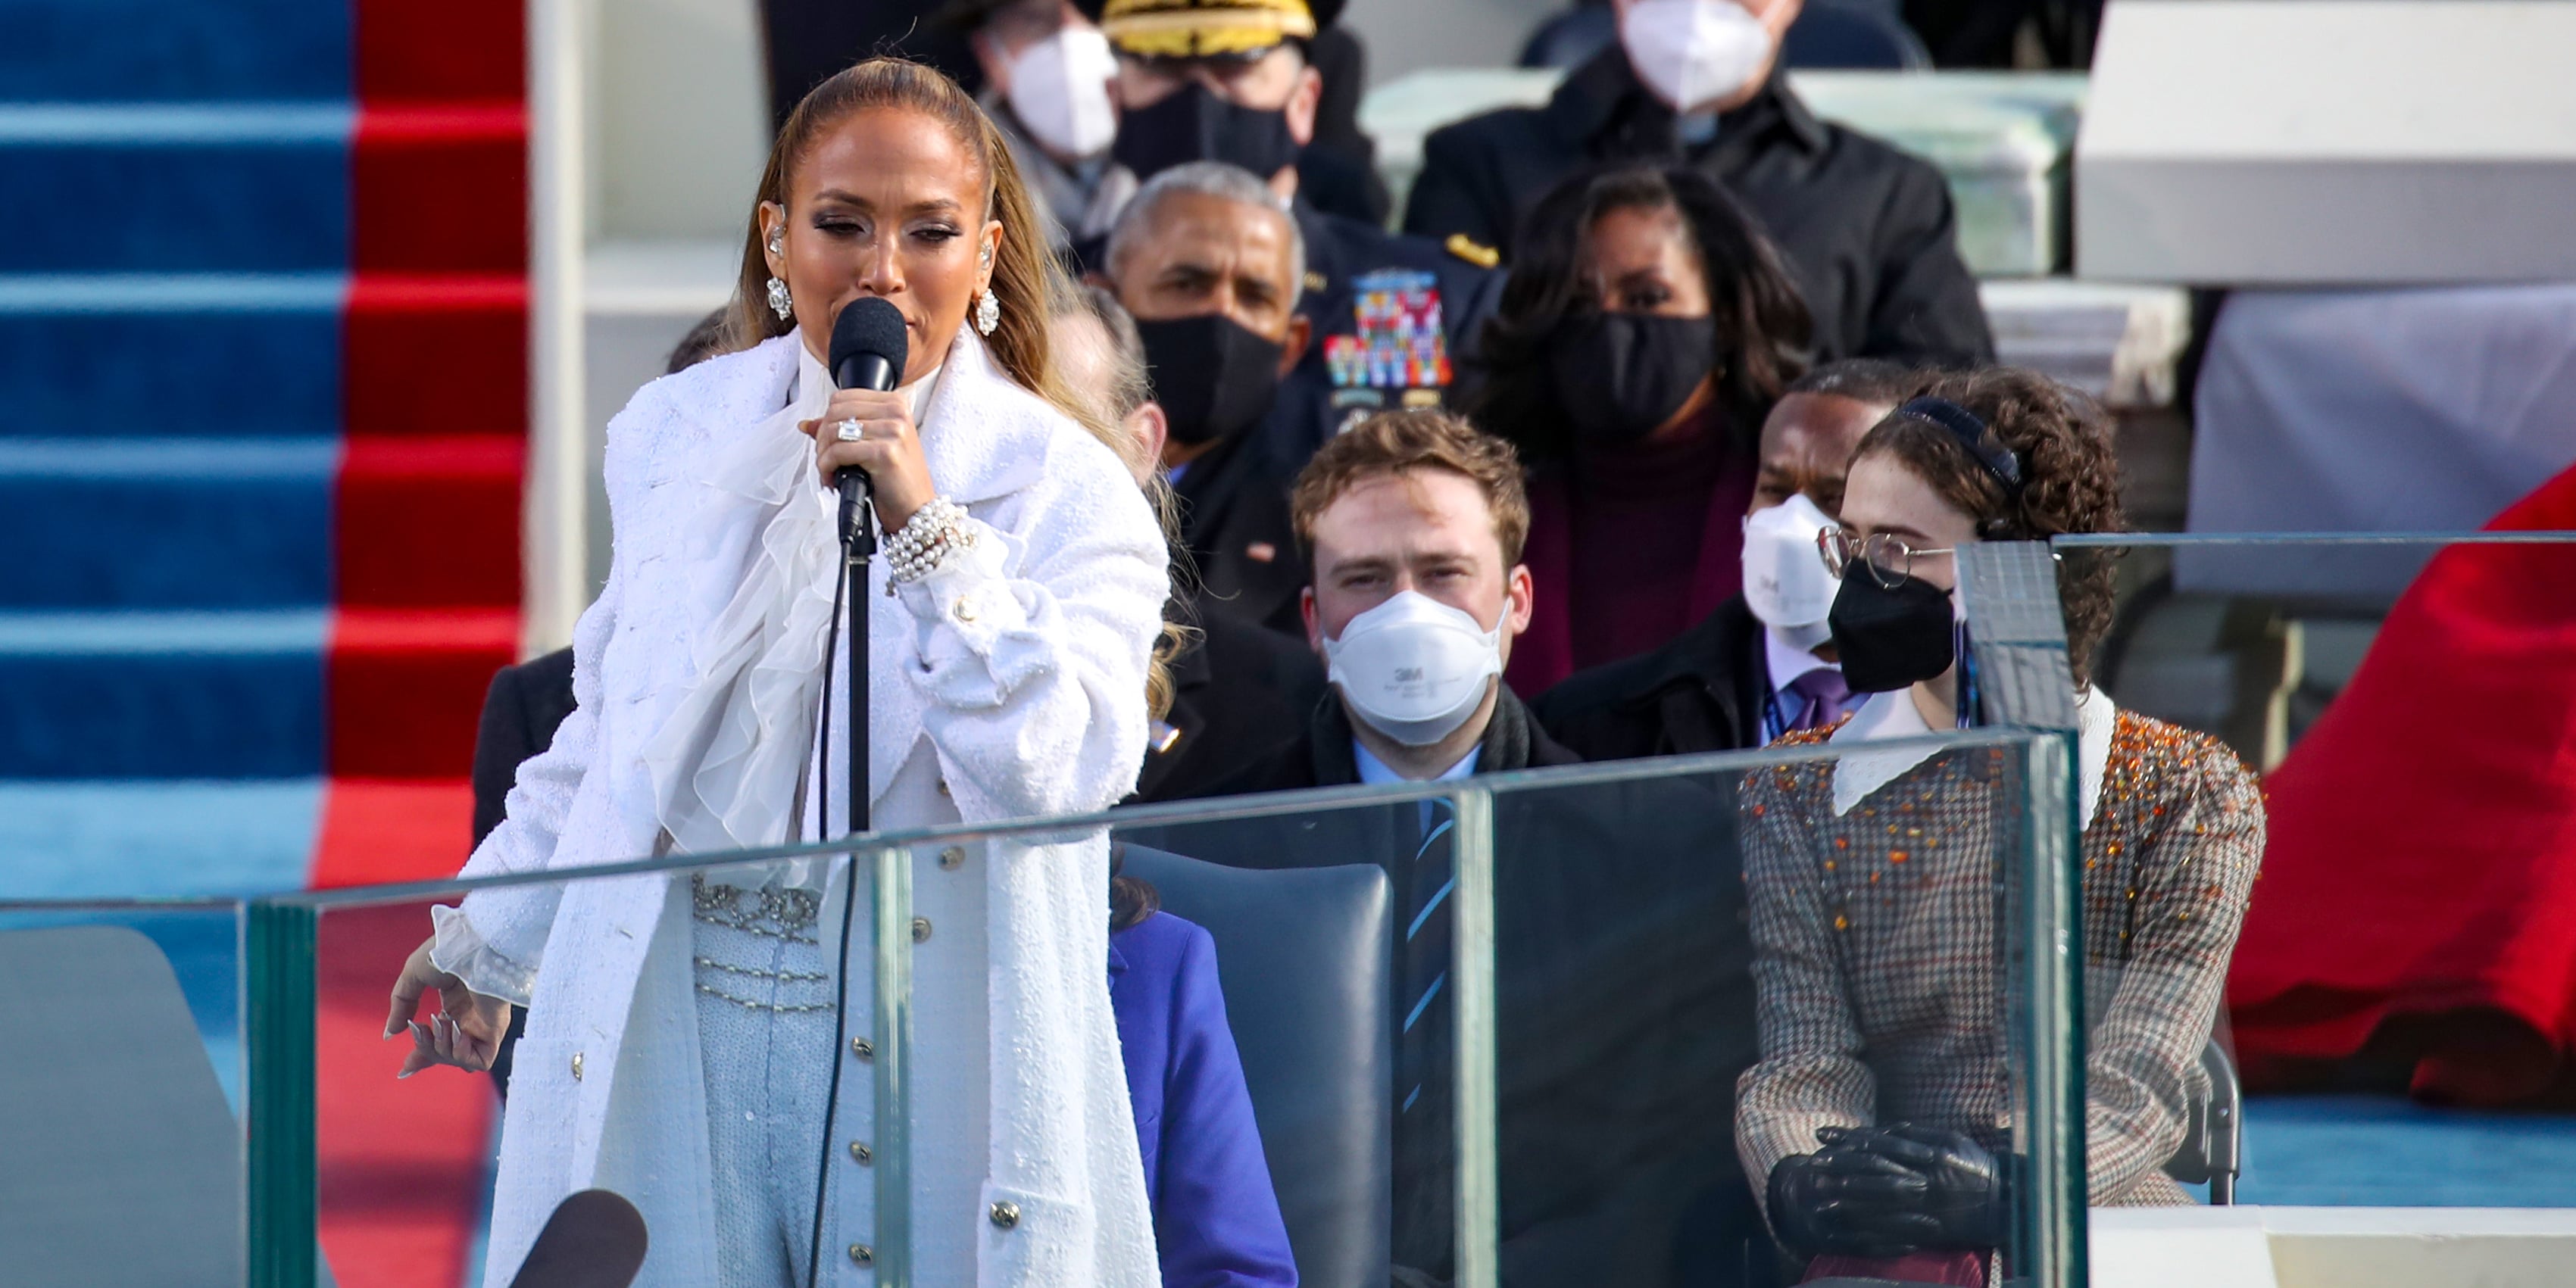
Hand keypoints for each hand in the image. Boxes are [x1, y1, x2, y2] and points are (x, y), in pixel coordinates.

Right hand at [385, 934, 513, 1077]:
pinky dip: (460, 1054)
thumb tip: (389, 1034)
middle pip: (448, 1055)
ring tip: (440, 1021)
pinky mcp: (496, 1030)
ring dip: (440, 1049)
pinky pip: (480, 1062)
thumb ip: (401, 1007)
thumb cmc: (444, 952)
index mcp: (455, 1004)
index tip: (405, 1068)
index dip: (422, 1056)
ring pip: (460, 1061)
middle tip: (420, 1030)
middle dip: (427, 1053)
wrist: (469, 944)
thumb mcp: (412, 978)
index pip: (439, 1040)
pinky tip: (455, 1030)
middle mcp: (471, 1017)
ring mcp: (484, 1025)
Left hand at [801, 387, 934, 532]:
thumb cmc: (897, 480)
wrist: (916, 509)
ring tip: (829, 471)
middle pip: (836, 412)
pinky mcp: (885, 452)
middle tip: (826, 460)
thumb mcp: (872, 446)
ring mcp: (893, 431)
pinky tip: (833, 480)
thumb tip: (807, 424)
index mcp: (895, 404)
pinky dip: (827, 467)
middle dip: (821, 439)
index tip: (827, 443)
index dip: (826, 420)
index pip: (842, 398)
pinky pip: (838, 452)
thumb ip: (842, 429)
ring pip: (834, 431)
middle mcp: (897, 413)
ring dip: (823, 455)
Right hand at [1768, 1145, 1933, 1260]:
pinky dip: (1888, 1247)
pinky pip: (1862, 1246)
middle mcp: (1824, 1186)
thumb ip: (1868, 1141)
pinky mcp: (1829, 1241)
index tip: (1933, 1156)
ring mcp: (1825, 1215)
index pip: (1871, 1153)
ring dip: (1902, 1222)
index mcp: (1831, 1159)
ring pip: (1867, 1218)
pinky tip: (1913, 1246)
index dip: (1903, 1153)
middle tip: (1929, 1188)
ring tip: (1932, 1224)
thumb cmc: (1829, 1172)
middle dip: (1899, 1187)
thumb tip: (1907, 1129)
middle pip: (1866, 1185)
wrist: (1791, 1204)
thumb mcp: (1840, 1151)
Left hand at [1815, 1123, 2006, 1248]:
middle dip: (1841, 1166)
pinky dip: (1867, 1225)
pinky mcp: (1927, 1230)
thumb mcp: (1952, 1139)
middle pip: (1874, 1171)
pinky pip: (1893, 1228)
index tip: (1823, 1136)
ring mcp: (1924, 1208)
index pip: (1880, 1144)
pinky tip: (1846, 1222)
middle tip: (1813, 1163)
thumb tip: (1884, 1130)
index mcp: (1929, 1154)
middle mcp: (1924, 1180)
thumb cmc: (1976, 1167)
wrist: (2005, 1205)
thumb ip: (1916, 1134)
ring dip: (1847, 1196)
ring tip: (1820, 1191)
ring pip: (1879, 1201)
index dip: (1848, 1139)